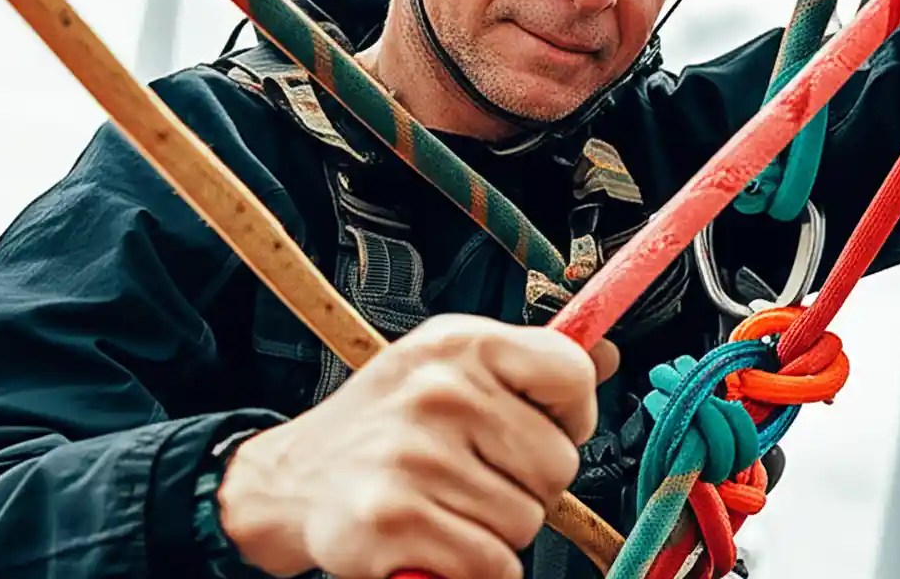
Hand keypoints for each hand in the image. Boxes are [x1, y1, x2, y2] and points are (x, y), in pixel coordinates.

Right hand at [215, 314, 619, 578]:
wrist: (292, 480)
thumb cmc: (382, 426)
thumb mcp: (448, 368)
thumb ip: (528, 366)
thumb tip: (607, 354)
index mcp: (459, 343)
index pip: (571, 373)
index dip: (570, 414)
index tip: (539, 426)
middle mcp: (438, 390)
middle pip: (558, 464)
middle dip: (527, 484)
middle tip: (471, 474)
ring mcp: (415, 455)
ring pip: (527, 520)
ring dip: (495, 528)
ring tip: (444, 503)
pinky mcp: (396, 519)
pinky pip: (492, 565)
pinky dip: (473, 567)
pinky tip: (434, 538)